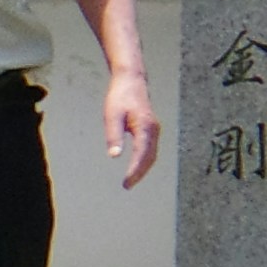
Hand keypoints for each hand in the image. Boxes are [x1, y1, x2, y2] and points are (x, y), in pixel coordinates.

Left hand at [102, 70, 162, 189]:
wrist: (131, 80)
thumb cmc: (120, 96)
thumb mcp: (112, 115)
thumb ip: (114, 136)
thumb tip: (115, 156)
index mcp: (145, 127)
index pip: (142, 154)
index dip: (134, 170)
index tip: (126, 183)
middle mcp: (153, 129)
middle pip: (150, 157)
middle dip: (140, 173)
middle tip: (127, 186)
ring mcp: (154, 129)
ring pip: (152, 154)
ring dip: (143, 168)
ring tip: (130, 180)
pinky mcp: (151, 128)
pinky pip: (151, 148)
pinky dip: (145, 160)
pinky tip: (136, 165)